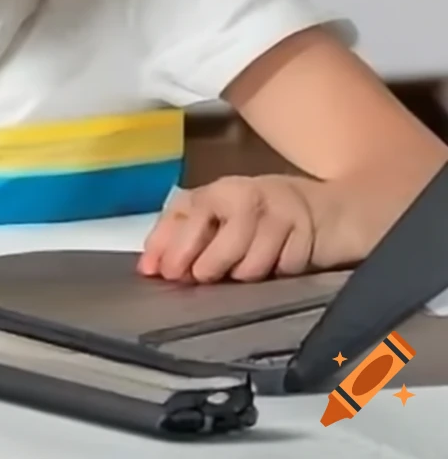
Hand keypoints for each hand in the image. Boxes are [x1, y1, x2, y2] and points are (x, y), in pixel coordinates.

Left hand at [136, 175, 315, 282]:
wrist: (324, 209)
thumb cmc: (254, 217)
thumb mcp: (214, 217)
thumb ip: (179, 238)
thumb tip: (147, 267)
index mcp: (214, 191)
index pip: (185, 215)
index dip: (171, 247)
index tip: (162, 273)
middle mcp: (245, 195)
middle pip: (222, 243)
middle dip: (208, 266)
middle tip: (202, 279)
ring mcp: (279, 213)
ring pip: (252, 264)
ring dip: (242, 276)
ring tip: (240, 272)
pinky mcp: (307, 235)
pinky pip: (284, 269)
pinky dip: (276, 275)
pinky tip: (274, 267)